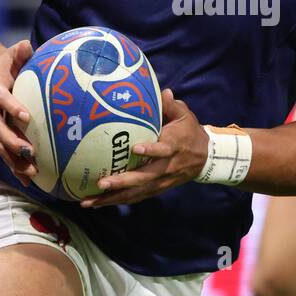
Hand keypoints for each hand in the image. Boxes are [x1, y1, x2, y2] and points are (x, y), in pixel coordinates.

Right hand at [0, 40, 37, 183]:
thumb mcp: (13, 53)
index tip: (26, 117)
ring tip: (31, 172)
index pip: (1, 98)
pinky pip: (5, 152)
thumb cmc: (9, 63)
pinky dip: (15, 167)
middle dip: (11, 141)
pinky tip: (30, 181)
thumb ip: (20, 51)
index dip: (11, 106)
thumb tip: (27, 46)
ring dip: (13, 159)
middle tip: (29, 151)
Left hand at [81, 88, 208, 207]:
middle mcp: (166, 166)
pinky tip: (97, 204)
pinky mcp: (157, 189)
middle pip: (144, 178)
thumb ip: (171, 105)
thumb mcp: (184, 116)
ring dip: (113, 198)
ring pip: (137, 192)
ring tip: (90, 202)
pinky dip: (117, 201)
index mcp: (173, 146)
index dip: (151, 150)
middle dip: (122, 182)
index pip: (163, 149)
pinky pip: (136, 197)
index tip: (135, 148)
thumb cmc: (189, 132)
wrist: (205, 157)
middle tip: (101, 184)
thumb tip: (163, 92)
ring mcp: (161, 181)